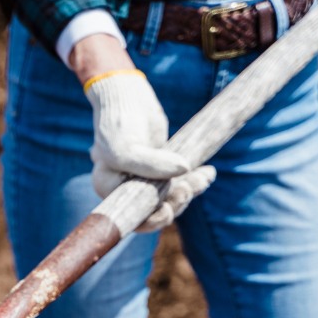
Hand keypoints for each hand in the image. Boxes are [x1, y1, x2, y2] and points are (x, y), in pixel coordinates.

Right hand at [69, 36, 215, 232]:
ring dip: (189, 190)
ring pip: (170, 198)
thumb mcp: (127, 147)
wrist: (127, 96)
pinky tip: (208, 173)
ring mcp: (144, 179)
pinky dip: (195, 180)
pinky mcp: (161, 169)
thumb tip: (184, 171)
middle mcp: (125, 189)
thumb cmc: (119, 122)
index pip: (131, 218)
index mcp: (109, 189)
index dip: (151, 221)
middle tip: (189, 188)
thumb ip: (150, 164)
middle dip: (175, 203)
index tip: (168, 210)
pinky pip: (180, 182)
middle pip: (153, 211)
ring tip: (204, 177)